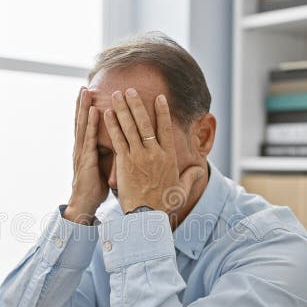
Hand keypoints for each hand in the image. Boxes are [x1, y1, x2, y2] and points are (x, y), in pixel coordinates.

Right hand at [64, 87, 107, 224]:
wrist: (84, 206)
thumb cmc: (94, 190)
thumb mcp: (103, 170)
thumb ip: (107, 157)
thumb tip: (117, 151)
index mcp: (85, 151)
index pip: (86, 126)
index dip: (86, 111)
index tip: (89, 96)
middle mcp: (81, 149)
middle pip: (82, 122)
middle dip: (82, 104)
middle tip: (84, 86)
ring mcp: (82, 153)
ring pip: (83, 125)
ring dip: (84, 107)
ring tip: (85, 91)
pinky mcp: (86, 160)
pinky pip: (90, 139)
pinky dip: (92, 124)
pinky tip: (95, 111)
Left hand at [103, 89, 204, 215]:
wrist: (148, 216)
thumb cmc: (164, 205)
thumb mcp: (181, 190)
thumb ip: (191, 177)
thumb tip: (199, 169)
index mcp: (168, 156)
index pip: (166, 128)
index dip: (163, 111)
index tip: (159, 97)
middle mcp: (154, 152)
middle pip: (145, 122)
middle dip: (137, 104)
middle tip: (130, 90)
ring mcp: (138, 156)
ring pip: (130, 127)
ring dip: (122, 109)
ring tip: (116, 94)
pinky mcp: (124, 162)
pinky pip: (117, 139)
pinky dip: (112, 125)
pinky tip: (107, 113)